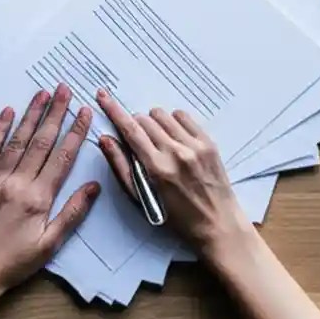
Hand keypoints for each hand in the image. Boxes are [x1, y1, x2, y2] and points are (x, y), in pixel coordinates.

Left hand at [0, 83, 99, 302]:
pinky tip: (7, 112)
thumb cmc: (13, 263)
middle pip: (41, 141)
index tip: (85, 111)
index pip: (62, 157)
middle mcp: (17, 183)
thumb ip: (72, 213)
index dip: (76, 132)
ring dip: (31, 115)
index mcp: (38, 198)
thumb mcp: (50, 244)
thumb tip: (94, 187)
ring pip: (17, 140)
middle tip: (65, 88)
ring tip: (42, 94)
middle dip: (55, 113)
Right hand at [94, 89, 251, 261]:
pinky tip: (174, 137)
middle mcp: (176, 153)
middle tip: (140, 143)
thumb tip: (105, 139)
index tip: (103, 96)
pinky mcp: (209, 143)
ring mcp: (195, 146)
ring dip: (154, 123)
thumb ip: (121, 167)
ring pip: (164, 115)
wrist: (216, 223)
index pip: (130, 130)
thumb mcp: (142, 198)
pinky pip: (184, 117)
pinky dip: (174, 122)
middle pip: (145, 120)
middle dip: (136, 126)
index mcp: (156, 168)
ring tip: (158, 142)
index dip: (113, 110)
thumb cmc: (175, 217)